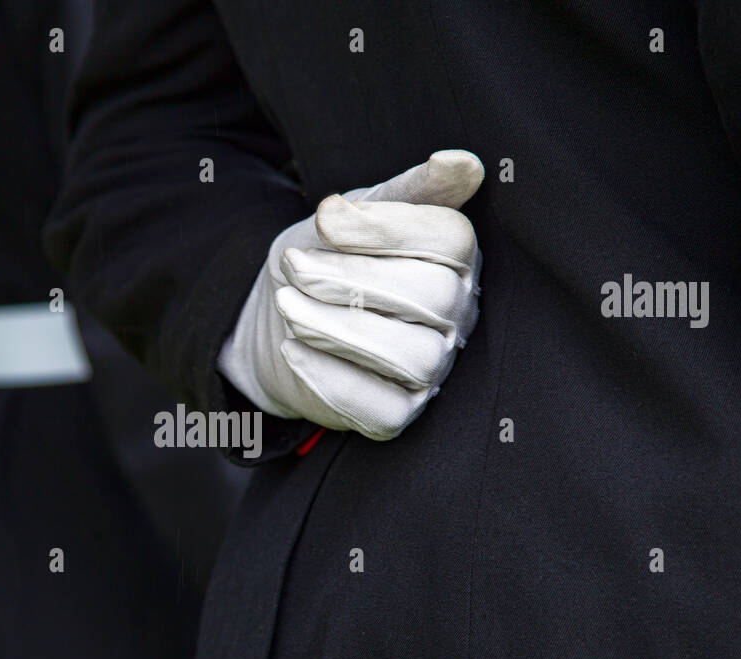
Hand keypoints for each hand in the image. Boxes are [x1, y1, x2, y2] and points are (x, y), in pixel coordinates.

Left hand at [218, 149, 483, 440]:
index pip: (450, 238)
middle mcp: (457, 314)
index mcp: (455, 257)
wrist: (281, 314)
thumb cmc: (328, 255)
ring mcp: (433, 368)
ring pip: (410, 356)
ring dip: (336, 328)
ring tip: (288, 305)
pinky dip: (330, 377)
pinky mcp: (398, 412)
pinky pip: (379, 409)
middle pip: (431, 295)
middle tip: (293, 266)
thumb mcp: (355, 212)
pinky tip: (293, 349)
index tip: (324, 217)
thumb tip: (459, 163)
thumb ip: (404, 190)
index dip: (386, 227)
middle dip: (352, 278)